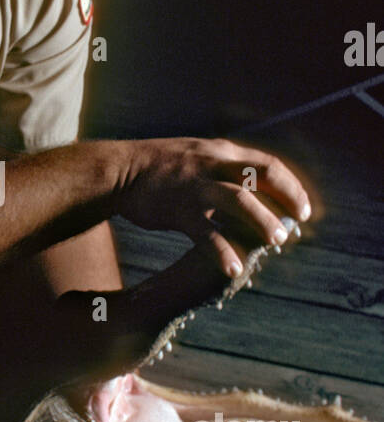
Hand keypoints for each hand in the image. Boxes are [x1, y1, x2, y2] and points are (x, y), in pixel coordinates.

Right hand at [114, 137, 310, 276]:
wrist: (117, 170)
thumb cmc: (156, 168)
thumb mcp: (195, 156)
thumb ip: (221, 168)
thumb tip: (249, 188)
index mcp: (220, 152)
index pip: (267, 164)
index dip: (291, 186)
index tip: (303, 208)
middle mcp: (212, 164)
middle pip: (262, 175)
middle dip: (288, 198)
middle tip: (298, 225)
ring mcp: (196, 186)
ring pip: (240, 200)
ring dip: (263, 221)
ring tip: (277, 241)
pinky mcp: (179, 209)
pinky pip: (207, 233)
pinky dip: (223, 252)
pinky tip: (234, 269)